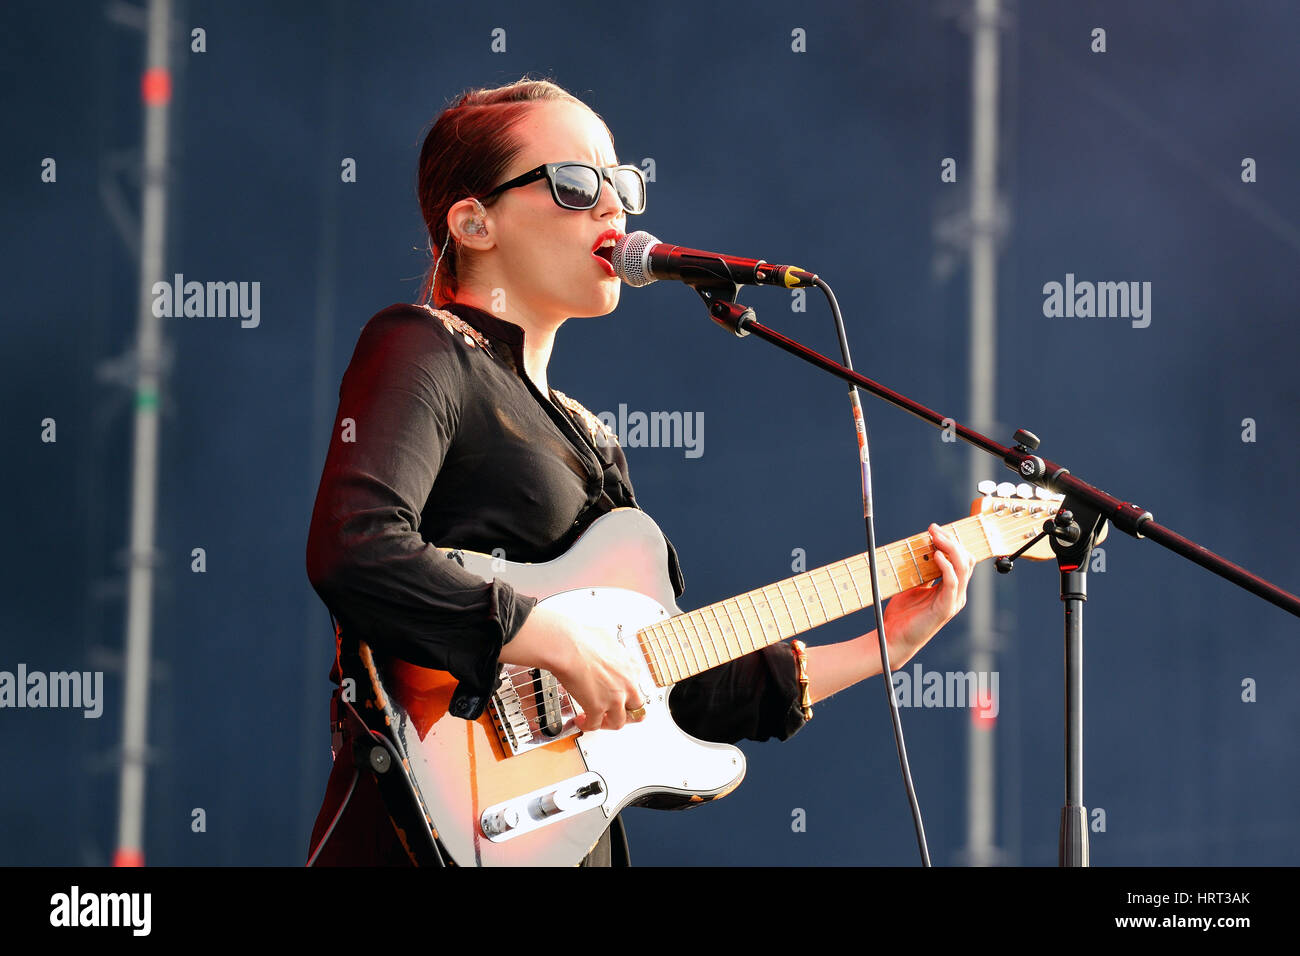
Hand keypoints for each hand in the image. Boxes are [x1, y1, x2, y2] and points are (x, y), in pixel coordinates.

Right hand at [501, 606, 647, 732]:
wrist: (568, 647)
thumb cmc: (582, 639)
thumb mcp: (608, 639)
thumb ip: (612, 650)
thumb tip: (605, 648)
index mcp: (631, 667)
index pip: (637, 687)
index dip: (627, 693)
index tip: (619, 695)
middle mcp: (627, 684)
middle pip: (636, 708)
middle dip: (625, 713)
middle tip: (615, 713)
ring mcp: (614, 698)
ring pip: (619, 722)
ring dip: (607, 723)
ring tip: (598, 721)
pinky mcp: (597, 708)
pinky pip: (595, 725)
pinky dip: (588, 725)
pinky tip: (581, 721)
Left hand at [876, 523, 974, 667]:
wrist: (893, 639)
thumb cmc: (903, 614)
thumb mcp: (913, 586)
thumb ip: (923, 571)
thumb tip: (924, 549)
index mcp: (951, 589)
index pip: (962, 560)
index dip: (951, 542)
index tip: (934, 529)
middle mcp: (956, 594)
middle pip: (966, 560)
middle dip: (952, 540)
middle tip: (934, 529)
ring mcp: (953, 602)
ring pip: (963, 568)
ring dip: (950, 548)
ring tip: (935, 537)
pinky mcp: (945, 609)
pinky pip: (952, 582)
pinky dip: (947, 566)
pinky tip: (936, 556)